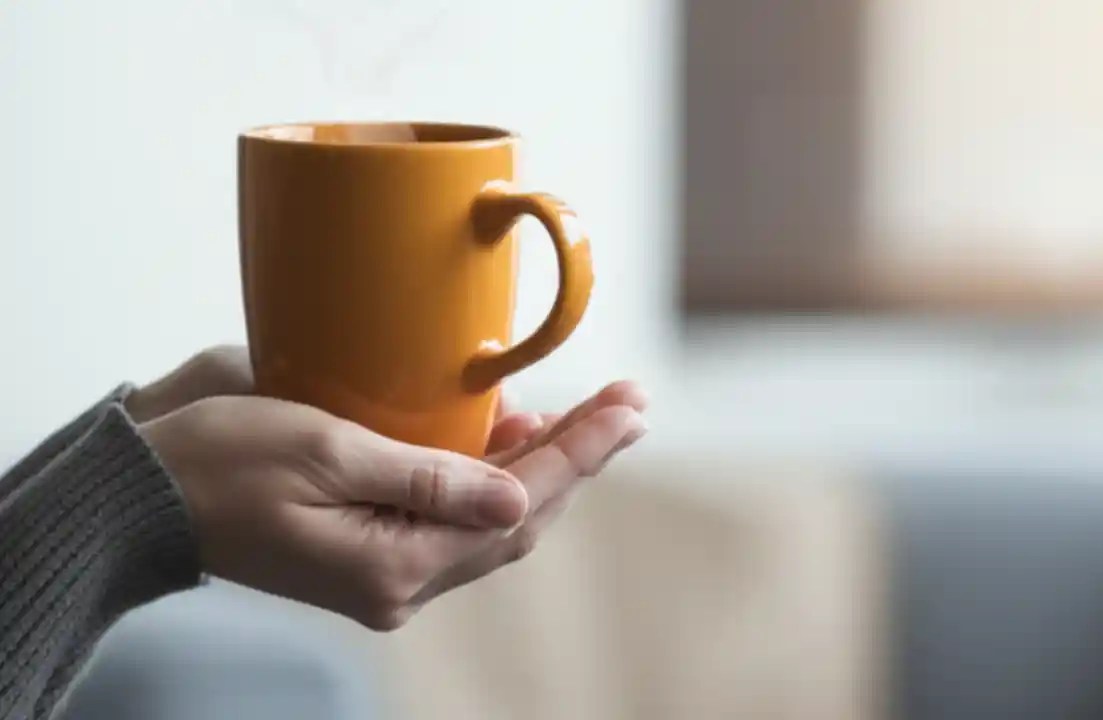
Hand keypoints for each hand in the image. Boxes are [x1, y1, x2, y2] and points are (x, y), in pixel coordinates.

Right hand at [137, 348, 647, 629]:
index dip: (583, 452)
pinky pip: (455, 514)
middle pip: (519, 518)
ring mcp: (387, 566)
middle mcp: (401, 579)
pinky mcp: (371, 545)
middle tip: (629, 404)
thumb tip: (521, 500)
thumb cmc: (219, 463)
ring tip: (590, 417)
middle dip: (577, 457)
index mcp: (395, 564)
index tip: (631, 408)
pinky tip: (512, 432)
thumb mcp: (326, 453)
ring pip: (494, 519)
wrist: (142, 494)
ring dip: (542, 465)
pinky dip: (491, 473)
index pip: (519, 504)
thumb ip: (431, 478)